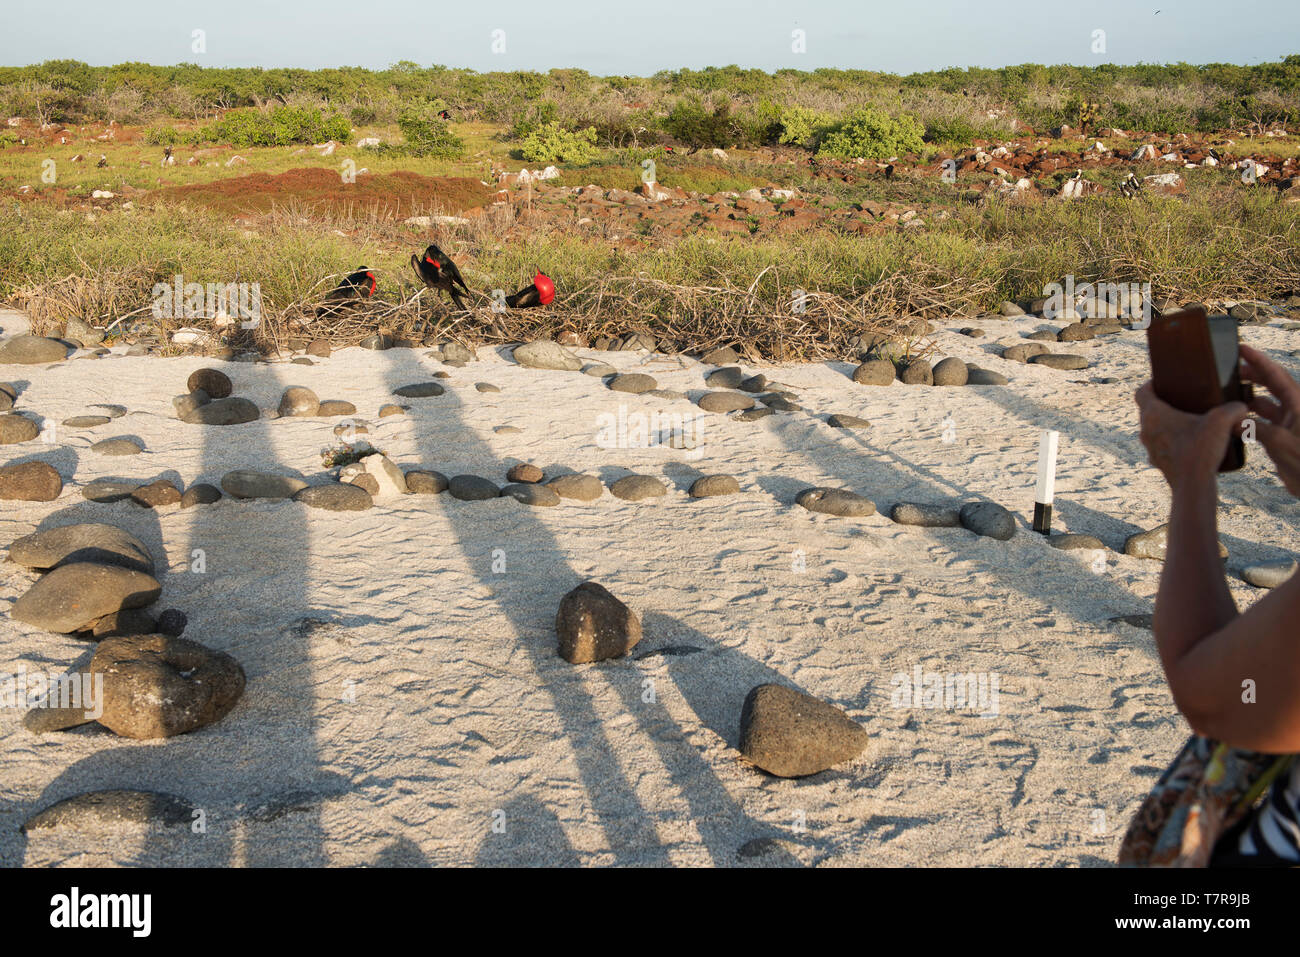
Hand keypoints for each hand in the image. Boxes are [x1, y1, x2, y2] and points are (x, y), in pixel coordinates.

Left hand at [1135, 382, 1246, 489]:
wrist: (1193, 486)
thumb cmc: (1201, 450)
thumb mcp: (1222, 421)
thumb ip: (1233, 408)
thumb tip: (1241, 406)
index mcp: (1153, 415)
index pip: (1142, 392)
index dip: (1151, 383)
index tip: (1165, 381)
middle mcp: (1146, 430)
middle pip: (1149, 410)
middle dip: (1164, 403)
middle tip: (1183, 398)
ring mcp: (1150, 448)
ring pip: (1155, 429)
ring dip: (1168, 424)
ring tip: (1190, 420)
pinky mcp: (1159, 462)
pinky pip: (1162, 445)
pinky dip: (1173, 441)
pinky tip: (1192, 442)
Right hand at [1240, 343, 1299, 496]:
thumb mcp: (1282, 445)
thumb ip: (1257, 430)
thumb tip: (1232, 420)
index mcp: (1298, 405)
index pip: (1277, 376)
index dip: (1259, 360)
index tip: (1241, 348)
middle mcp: (1294, 410)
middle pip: (1271, 384)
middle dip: (1251, 375)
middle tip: (1229, 370)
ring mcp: (1289, 423)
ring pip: (1265, 403)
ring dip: (1247, 399)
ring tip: (1227, 395)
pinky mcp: (1283, 437)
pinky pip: (1262, 421)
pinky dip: (1248, 419)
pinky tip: (1234, 421)